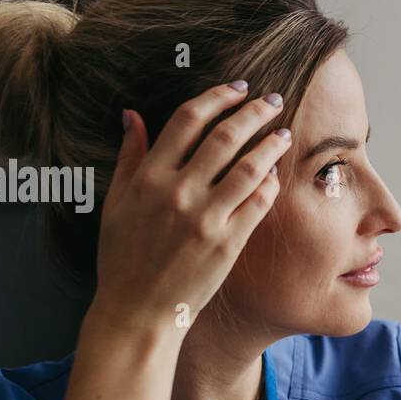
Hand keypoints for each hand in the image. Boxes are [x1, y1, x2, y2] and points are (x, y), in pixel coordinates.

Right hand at [89, 82, 290, 335]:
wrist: (137, 311)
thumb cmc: (122, 258)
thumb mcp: (116, 203)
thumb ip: (129, 156)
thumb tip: (133, 115)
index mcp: (148, 177)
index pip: (187, 120)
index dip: (216, 97)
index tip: (236, 88)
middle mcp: (177, 193)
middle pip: (224, 136)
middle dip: (253, 111)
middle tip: (272, 100)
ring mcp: (204, 218)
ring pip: (248, 167)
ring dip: (271, 144)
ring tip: (284, 133)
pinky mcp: (227, 243)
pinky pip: (257, 203)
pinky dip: (270, 183)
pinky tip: (277, 174)